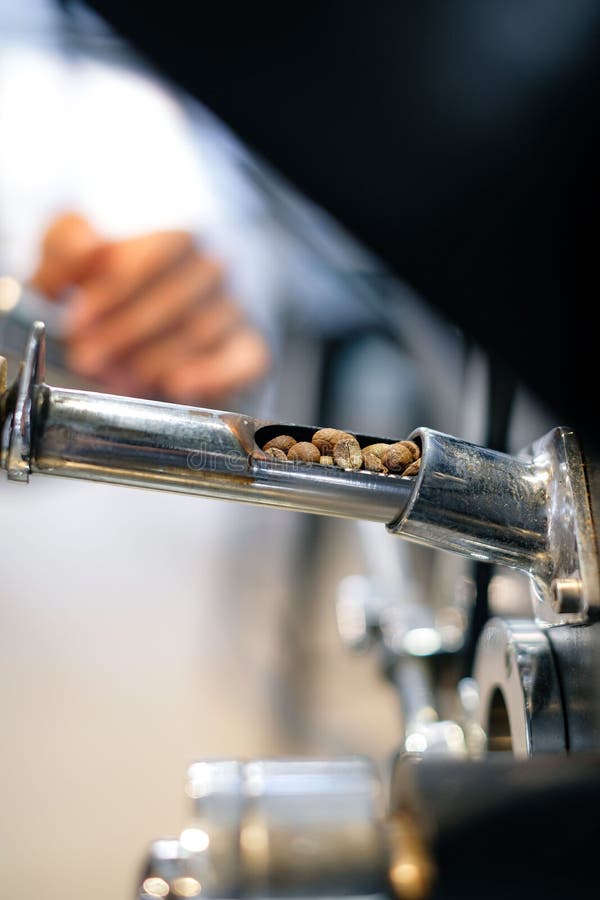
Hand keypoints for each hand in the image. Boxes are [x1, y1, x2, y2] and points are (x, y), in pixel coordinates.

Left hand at [30, 213, 269, 404]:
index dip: (114, 292)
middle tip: (88, 359)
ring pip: (200, 334)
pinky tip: (179, 386)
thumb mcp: (79, 252)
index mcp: (176, 239)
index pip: (153, 258)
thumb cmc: (114, 277)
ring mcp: (236, 312)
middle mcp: (213, 272)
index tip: (78, 322)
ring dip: (154, 360)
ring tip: (116, 379)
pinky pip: (245, 363)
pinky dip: (214, 375)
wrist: (162, 308)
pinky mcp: (251, 351)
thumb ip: (68, 246)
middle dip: (125, 334)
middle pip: (175, 300)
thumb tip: (86, 250)